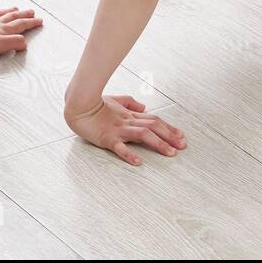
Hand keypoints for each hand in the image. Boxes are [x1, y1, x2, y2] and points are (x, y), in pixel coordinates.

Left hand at [0, 6, 41, 58]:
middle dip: (23, 15)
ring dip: (8, 12)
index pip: (20, 25)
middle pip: (12, 18)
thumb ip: (14, 43)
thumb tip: (24, 42)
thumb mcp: (0, 46)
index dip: (31, 23)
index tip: (39, 20)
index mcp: (3, 30)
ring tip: (15, 8)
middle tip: (32, 12)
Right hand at [64, 95, 186, 165]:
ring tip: (170, 153)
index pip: (154, 120)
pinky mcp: (107, 138)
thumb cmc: (95, 103)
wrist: (78, 105)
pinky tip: (139, 162)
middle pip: (153, 127)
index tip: (181, 136)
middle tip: (183, 146)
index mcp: (130, 115)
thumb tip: (144, 107)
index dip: (169, 127)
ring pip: (143, 135)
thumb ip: (130, 103)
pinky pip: (120, 147)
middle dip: (170, 136)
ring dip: (158, 144)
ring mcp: (118, 130)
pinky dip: (130, 155)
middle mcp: (127, 122)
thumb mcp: (116, 99)